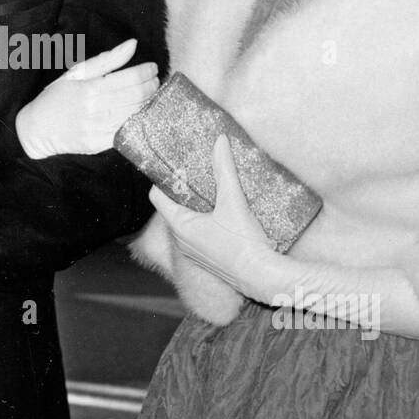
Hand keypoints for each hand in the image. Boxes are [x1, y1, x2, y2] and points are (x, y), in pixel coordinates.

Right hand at [15, 38, 159, 158]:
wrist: (37, 130)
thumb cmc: (56, 98)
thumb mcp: (77, 73)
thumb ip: (108, 60)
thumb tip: (132, 44)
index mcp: (90, 88)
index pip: (131, 78)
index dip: (146, 72)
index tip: (152, 68)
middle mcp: (96, 109)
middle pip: (137, 96)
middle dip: (152, 86)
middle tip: (155, 80)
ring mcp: (99, 129)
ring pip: (135, 113)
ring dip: (148, 102)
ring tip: (149, 93)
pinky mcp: (100, 144)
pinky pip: (126, 130)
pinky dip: (136, 119)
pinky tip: (137, 111)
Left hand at [149, 135, 281, 300]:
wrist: (261, 277)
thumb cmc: (243, 242)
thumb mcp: (233, 200)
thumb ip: (224, 169)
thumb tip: (220, 141)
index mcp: (179, 225)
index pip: (157, 196)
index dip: (163, 178)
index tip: (176, 165)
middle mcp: (181, 240)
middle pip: (173, 207)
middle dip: (183, 189)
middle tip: (197, 171)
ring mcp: (193, 252)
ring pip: (186, 221)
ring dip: (196, 206)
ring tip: (211, 188)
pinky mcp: (207, 258)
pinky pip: (198, 234)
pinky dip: (205, 220)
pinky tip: (223, 211)